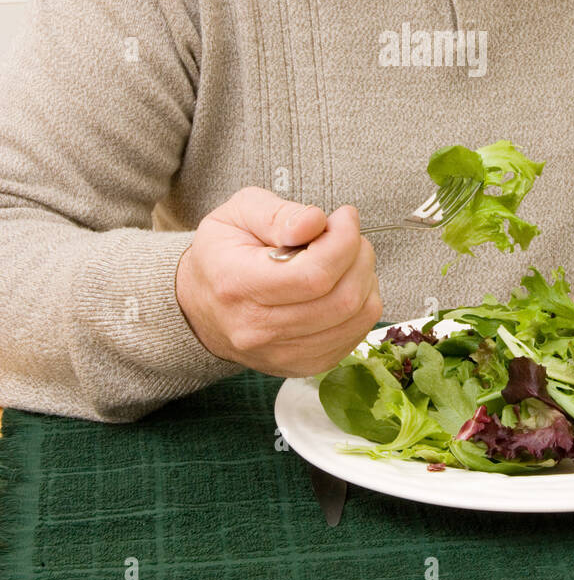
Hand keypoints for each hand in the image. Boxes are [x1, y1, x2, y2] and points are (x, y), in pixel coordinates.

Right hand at [174, 186, 382, 377]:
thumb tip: (316, 222)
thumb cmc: (222, 254)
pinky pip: (354, 336)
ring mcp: (281, 353)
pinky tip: (344, 284)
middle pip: (340, 299)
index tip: (344, 217)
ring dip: (364, 279)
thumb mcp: (237, 214)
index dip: (342, 241)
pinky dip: (361, 305)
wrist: (201, 306)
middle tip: (347, 235)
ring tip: (347, 258)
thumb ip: (277, 214)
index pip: (312, 275)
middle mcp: (257, 329)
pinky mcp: (302, 365)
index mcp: (237, 285)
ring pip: (354, 318)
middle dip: (358, 256)